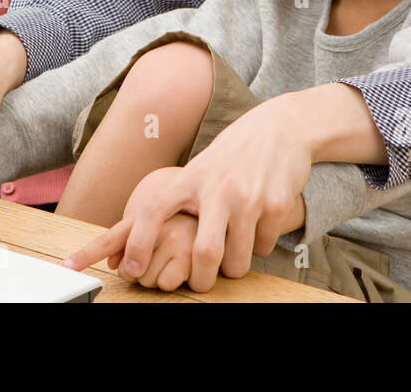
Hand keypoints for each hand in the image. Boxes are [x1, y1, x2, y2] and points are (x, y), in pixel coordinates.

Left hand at [64, 97, 311, 290]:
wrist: (280, 128)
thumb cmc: (230, 156)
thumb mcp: (199, 169)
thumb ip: (174, 199)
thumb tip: (132, 237)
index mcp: (190, 177)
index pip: (154, 209)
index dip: (138, 241)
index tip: (131, 268)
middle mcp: (218, 187)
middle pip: (205, 252)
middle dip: (201, 279)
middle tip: (200, 282)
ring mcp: (249, 196)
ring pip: (237, 260)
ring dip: (233, 267)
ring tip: (233, 255)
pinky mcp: (276, 204)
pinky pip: (262, 248)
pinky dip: (258, 247)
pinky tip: (257, 226)